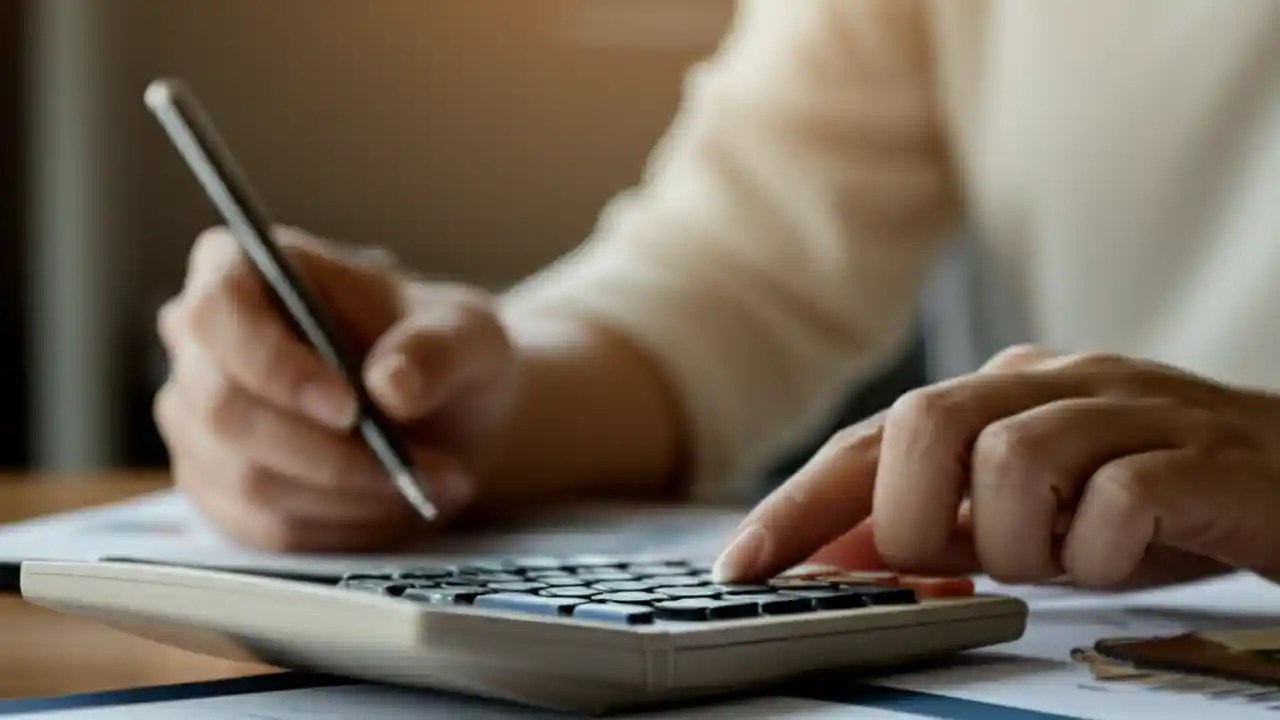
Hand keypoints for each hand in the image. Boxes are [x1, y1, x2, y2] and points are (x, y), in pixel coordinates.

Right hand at [155, 227, 519, 550]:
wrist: (448, 417)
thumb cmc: (440, 354)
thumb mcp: (467, 335)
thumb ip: (437, 350)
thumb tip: (392, 385)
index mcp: (241, 270)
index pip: (217, 312)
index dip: (273, 365)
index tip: (349, 407)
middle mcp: (200, 346)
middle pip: (225, 412)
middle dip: (334, 455)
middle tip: (423, 467)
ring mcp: (198, 422)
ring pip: (250, 481)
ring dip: (353, 495)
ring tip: (433, 484)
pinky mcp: (217, 490)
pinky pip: (265, 528)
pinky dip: (342, 527)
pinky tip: (396, 507)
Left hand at [713, 345, 1279, 587]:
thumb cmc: (1154, 498)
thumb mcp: (1032, 516)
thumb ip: (944, 526)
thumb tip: (833, 563)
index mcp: (1004, 392)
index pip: (875, 439)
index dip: (802, 502)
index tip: (745, 563)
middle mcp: (1057, 384)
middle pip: (926, 421)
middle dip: (913, 516)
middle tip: (954, 561)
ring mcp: (1132, 410)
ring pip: (1014, 457)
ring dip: (1017, 539)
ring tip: (1062, 558)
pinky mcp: (1204, 456)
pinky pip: (1122, 499)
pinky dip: (1104, 552)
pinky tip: (1124, 559)